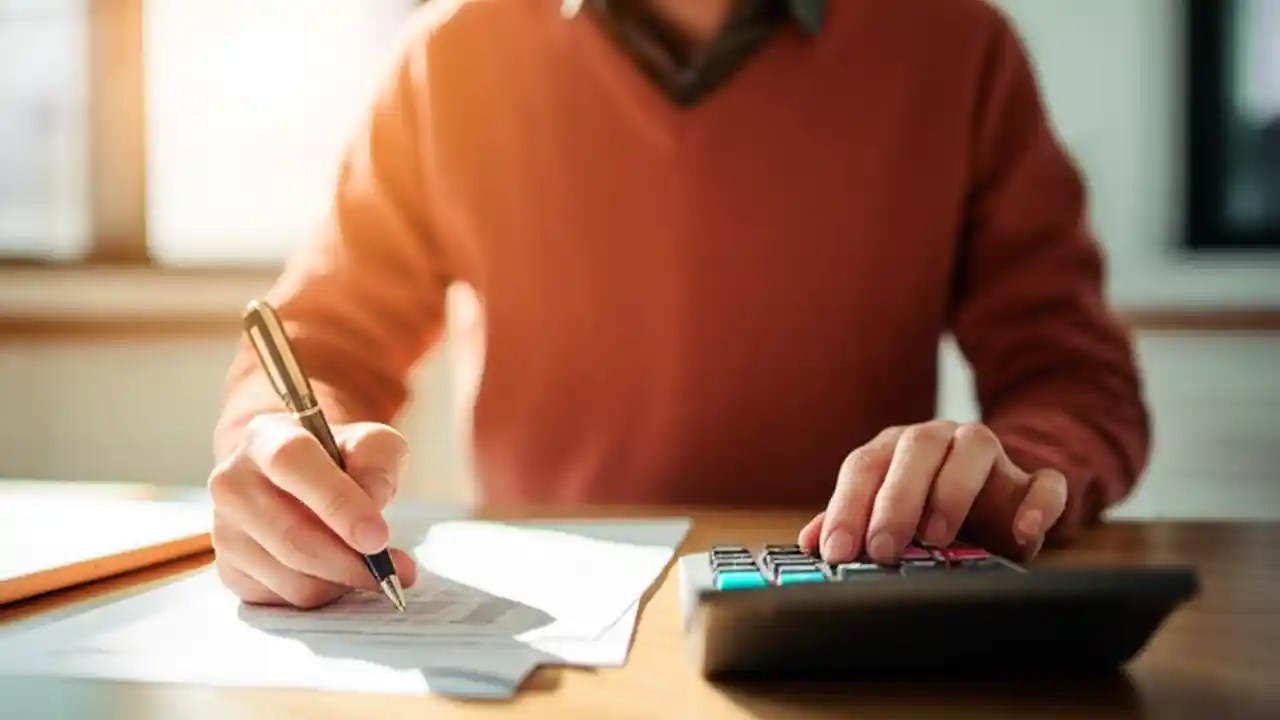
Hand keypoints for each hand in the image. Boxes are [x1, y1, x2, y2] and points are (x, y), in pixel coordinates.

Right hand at [208, 414, 417, 608]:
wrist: (296, 479)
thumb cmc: (337, 460)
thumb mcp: (369, 443)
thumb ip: (378, 461)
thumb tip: (374, 501)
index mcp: (265, 438)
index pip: (291, 464)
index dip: (337, 502)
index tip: (377, 537)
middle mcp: (233, 483)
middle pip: (292, 537)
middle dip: (350, 562)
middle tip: (391, 571)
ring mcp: (224, 531)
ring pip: (292, 578)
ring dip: (342, 582)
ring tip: (369, 568)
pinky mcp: (229, 571)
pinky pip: (284, 600)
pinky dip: (323, 595)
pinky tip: (338, 574)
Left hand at [799, 421, 1066, 563]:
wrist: (997, 490)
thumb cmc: (928, 502)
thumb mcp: (886, 511)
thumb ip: (852, 520)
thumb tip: (812, 542)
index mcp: (896, 448)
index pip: (865, 466)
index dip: (847, 507)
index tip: (837, 551)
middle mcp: (940, 440)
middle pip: (916, 450)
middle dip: (896, 500)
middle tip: (884, 549)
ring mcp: (989, 454)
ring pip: (975, 450)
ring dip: (954, 491)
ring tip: (937, 537)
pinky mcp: (1033, 478)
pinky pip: (1043, 482)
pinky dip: (1036, 505)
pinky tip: (1022, 534)